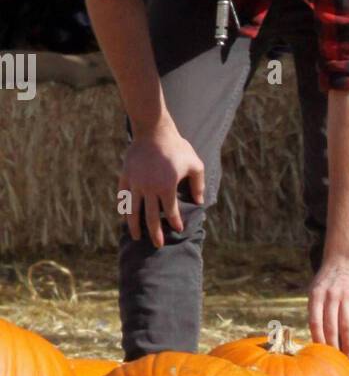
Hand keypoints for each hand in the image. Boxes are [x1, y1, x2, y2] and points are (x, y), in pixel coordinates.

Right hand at [119, 120, 204, 248]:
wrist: (153, 131)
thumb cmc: (177, 147)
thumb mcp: (194, 164)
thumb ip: (198, 184)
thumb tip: (200, 202)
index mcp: (166, 187)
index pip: (171, 212)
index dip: (176, 222)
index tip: (179, 229)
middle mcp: (149, 188)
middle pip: (150, 217)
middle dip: (155, 233)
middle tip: (158, 245)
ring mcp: (135, 183)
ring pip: (133, 210)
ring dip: (134, 226)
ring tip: (136, 237)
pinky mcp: (126, 176)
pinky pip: (123, 196)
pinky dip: (123, 208)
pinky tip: (125, 217)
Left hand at [308, 254, 348, 357]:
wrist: (343, 260)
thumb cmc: (326, 280)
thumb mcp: (314, 290)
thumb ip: (314, 310)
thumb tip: (314, 336)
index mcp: (316, 296)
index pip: (315, 322)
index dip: (318, 339)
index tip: (321, 352)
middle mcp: (331, 296)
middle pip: (331, 326)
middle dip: (333, 345)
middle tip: (336, 358)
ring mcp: (346, 296)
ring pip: (346, 325)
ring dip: (348, 342)